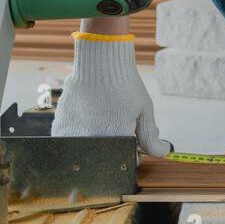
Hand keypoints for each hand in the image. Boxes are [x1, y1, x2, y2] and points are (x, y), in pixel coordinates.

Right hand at [51, 33, 172, 154]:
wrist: (99, 62)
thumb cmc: (123, 83)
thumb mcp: (144, 109)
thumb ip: (150, 136)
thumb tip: (163, 152)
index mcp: (117, 139)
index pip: (127, 161)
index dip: (132, 153)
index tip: (133, 141)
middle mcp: (94, 141)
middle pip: (106, 159)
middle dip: (115, 149)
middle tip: (117, 124)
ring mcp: (75, 135)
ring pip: (87, 153)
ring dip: (96, 143)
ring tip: (102, 119)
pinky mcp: (61, 127)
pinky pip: (70, 143)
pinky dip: (79, 137)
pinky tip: (87, 120)